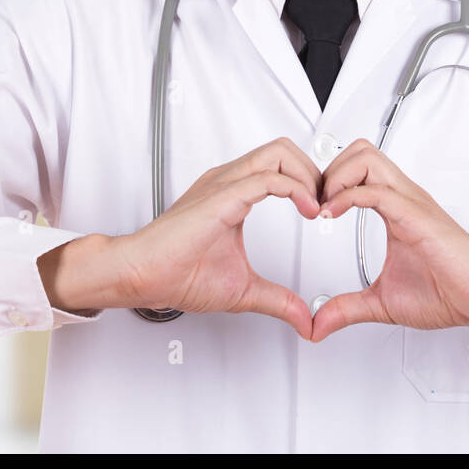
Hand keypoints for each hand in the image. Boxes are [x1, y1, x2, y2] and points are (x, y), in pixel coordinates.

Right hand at [113, 137, 322, 338]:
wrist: (141, 276)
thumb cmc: (176, 275)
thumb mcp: (243, 290)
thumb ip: (278, 300)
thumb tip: (305, 319)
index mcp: (233, 193)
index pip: (281, 165)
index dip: (309, 182)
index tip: (324, 212)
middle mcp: (229, 181)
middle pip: (284, 148)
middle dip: (314, 171)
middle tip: (327, 203)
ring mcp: (224, 184)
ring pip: (279, 152)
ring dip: (308, 175)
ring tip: (319, 205)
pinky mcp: (222, 196)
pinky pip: (268, 177)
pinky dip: (296, 189)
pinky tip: (308, 211)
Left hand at [311, 139, 468, 340]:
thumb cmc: (450, 292)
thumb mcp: (383, 302)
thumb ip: (347, 309)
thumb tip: (317, 324)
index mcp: (397, 208)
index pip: (357, 168)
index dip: (327, 182)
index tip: (312, 212)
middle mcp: (404, 198)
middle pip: (360, 150)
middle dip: (328, 170)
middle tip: (315, 204)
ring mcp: (411, 204)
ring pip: (367, 158)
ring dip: (336, 177)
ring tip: (324, 207)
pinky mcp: (418, 217)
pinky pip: (377, 191)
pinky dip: (347, 197)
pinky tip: (333, 216)